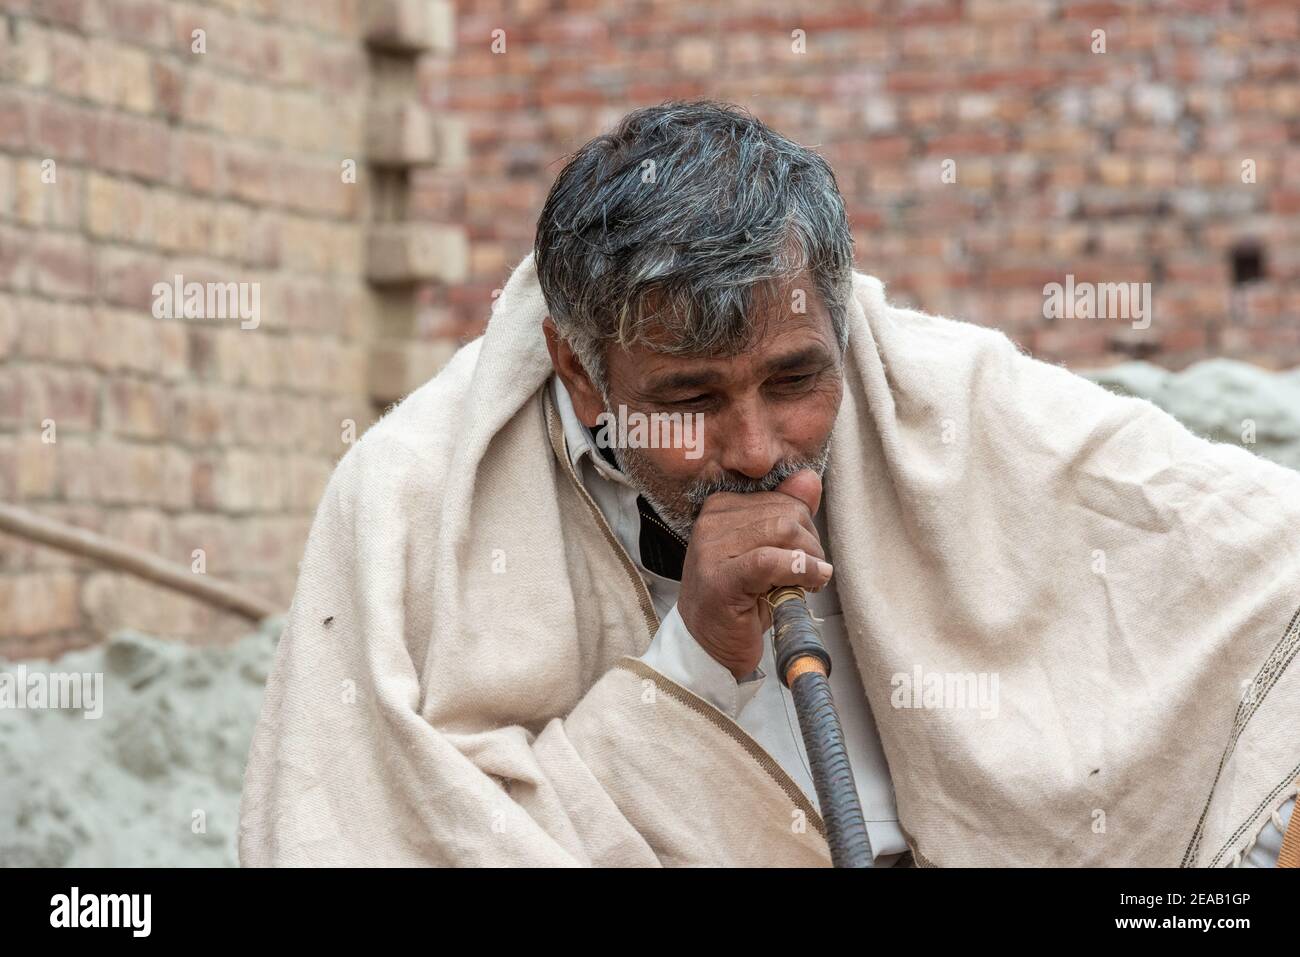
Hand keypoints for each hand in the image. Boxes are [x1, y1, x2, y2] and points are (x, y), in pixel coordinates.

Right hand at [676, 468, 832, 679]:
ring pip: (782, 532)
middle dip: (810, 544)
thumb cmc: (740, 599)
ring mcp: (711, 550)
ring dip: (808, 559)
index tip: (807, 554)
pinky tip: (811, 583)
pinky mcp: (720, 578)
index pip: (782, 499)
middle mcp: (711, 521)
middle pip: (786, 514)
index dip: (806, 527)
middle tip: (811, 572)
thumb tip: (810, 479)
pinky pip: (770, 561)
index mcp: (720, 507)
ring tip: (808, 580)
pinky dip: (800, 570)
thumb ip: (788, 514)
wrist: (708, 644)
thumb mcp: (767, 551)